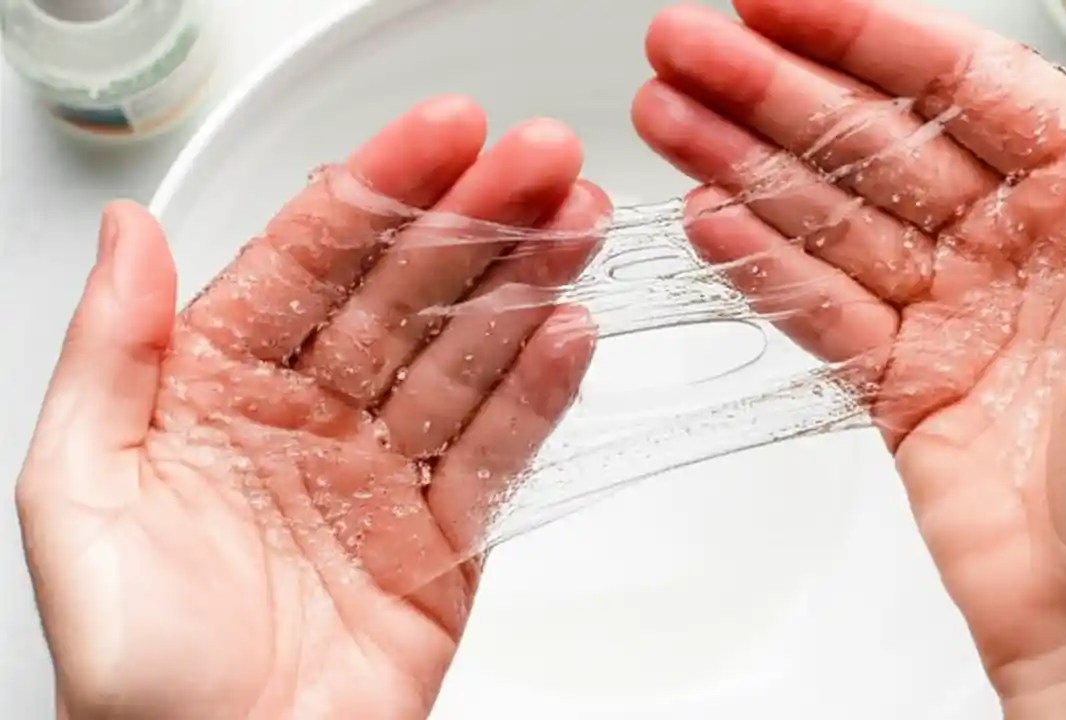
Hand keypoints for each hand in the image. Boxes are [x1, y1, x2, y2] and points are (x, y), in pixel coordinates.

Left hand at [17, 96, 608, 718]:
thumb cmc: (136, 675)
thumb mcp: (78, 495)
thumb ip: (108, 356)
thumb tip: (132, 234)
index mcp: (217, 392)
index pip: (309, 262)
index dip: (379, 188)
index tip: (444, 134)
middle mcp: (309, 419)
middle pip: (406, 295)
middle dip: (477, 220)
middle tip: (544, 160)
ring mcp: (385, 476)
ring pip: (465, 359)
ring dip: (525, 285)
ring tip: (579, 221)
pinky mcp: (447, 539)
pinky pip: (498, 453)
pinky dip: (540, 396)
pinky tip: (570, 332)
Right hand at [634, 2, 1065, 715]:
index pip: (962, 84)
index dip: (861, 35)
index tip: (776, 3)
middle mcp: (1019, 246)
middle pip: (874, 142)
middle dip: (772, 90)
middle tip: (682, 49)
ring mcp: (951, 313)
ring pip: (830, 216)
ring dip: (742, 163)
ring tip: (664, 116)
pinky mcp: (901, 383)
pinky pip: (820, 306)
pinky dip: (761, 264)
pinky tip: (707, 219)